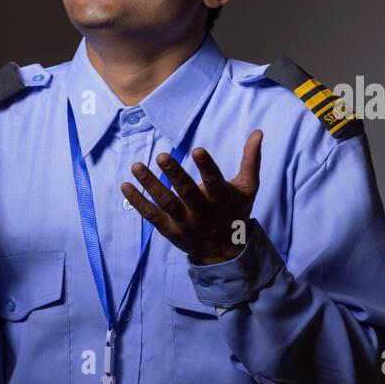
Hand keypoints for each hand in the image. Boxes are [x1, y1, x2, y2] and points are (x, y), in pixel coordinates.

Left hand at [120, 130, 262, 264]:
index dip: (206, 166)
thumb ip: (251, 159)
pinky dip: (138, 202)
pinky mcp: (169, 230)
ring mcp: (184, 222)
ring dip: (150, 185)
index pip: (214, 180)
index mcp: (221, 197)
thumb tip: (258, 132)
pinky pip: (151, 215)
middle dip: (174, 175)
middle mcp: (202, 211)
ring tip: (136, 166)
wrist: (224, 251)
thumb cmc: (235, 211)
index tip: (197, 150)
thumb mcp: (248, 187)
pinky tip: (125, 186)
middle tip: (161, 156)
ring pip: (165, 203)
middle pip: (187, 192)